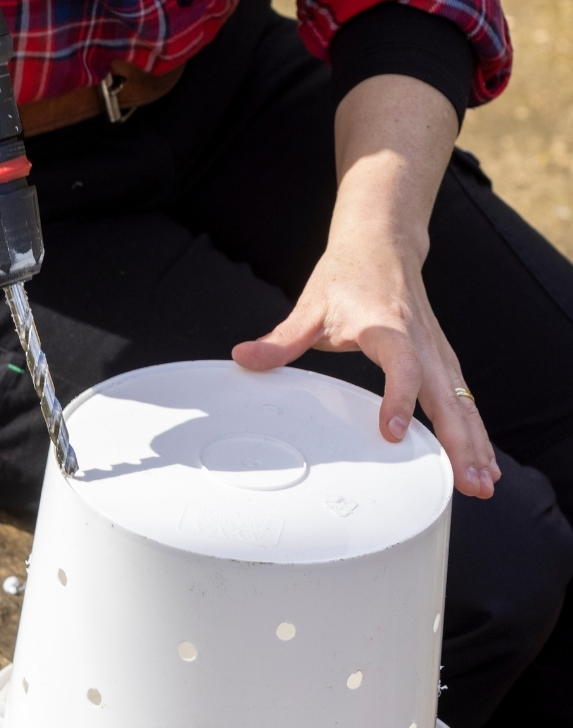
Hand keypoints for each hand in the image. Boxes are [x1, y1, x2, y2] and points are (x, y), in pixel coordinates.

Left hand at [232, 73, 500, 499]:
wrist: (382, 243)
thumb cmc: (347, 276)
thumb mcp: (310, 306)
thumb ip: (281, 340)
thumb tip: (244, 357)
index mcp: (386, 326)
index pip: (401, 365)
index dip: (399, 398)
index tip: (394, 432)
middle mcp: (420, 340)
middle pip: (446, 394)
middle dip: (459, 440)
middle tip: (468, 480)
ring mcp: (438, 351)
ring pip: (463, 401)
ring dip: (475, 443)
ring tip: (482, 484)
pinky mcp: (444, 360)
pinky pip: (464, 399)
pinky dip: (476, 430)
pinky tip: (482, 461)